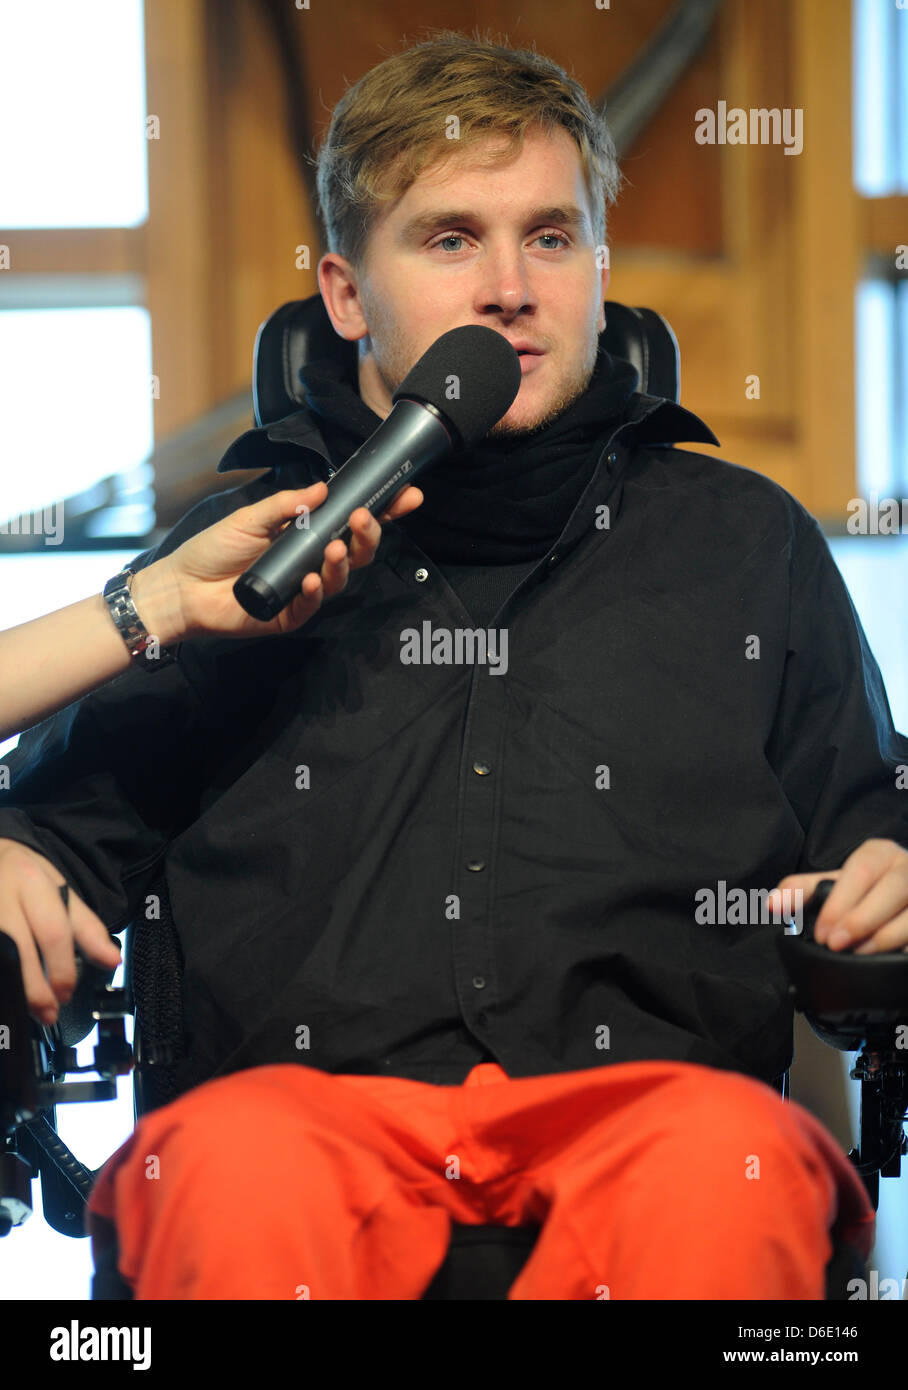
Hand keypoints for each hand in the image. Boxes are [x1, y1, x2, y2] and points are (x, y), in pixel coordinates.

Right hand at [0, 838, 121, 1025]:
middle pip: (22, 950)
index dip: (62, 969)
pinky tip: (10, 990)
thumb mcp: (59, 890)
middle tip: (51, 1009)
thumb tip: (113, 961)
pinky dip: (3, 977)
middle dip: (38, 989)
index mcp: (32, 883)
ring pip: (2, 959)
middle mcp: (3, 897)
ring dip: (18, 990)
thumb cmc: (24, 877)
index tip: (67, 993)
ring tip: (32, 1009)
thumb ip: (86, 927)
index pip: (53, 932)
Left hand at [136, 481, 423, 641]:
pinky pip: (311, 605)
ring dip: (342, 562)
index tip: (406, 496)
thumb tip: (324, 489)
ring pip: (340, 579)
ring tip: (335, 547)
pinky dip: (314, 591)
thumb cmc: (213, 550)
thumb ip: (287, 505)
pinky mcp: (289, 616)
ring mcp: (303, 591)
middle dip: (369, 534)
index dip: (382, 511)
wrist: (181, 587)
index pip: (352, 523)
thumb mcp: (250, 517)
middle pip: (357, 552)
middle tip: (364, 517)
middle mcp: (312, 563)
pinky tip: (311, 579)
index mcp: (307, 536)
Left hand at [770, 839, 907, 952]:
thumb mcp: (837, 884)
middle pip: (892, 888)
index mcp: (880, 854)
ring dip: (886, 936)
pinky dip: (907, 947)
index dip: (840, 903)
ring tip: (860, 954)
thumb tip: (773, 904)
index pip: (860, 871)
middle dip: (862, 919)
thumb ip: (804, 890)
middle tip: (836, 944)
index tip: (822, 933)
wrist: (906, 892)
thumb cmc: (868, 889)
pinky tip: (891, 959)